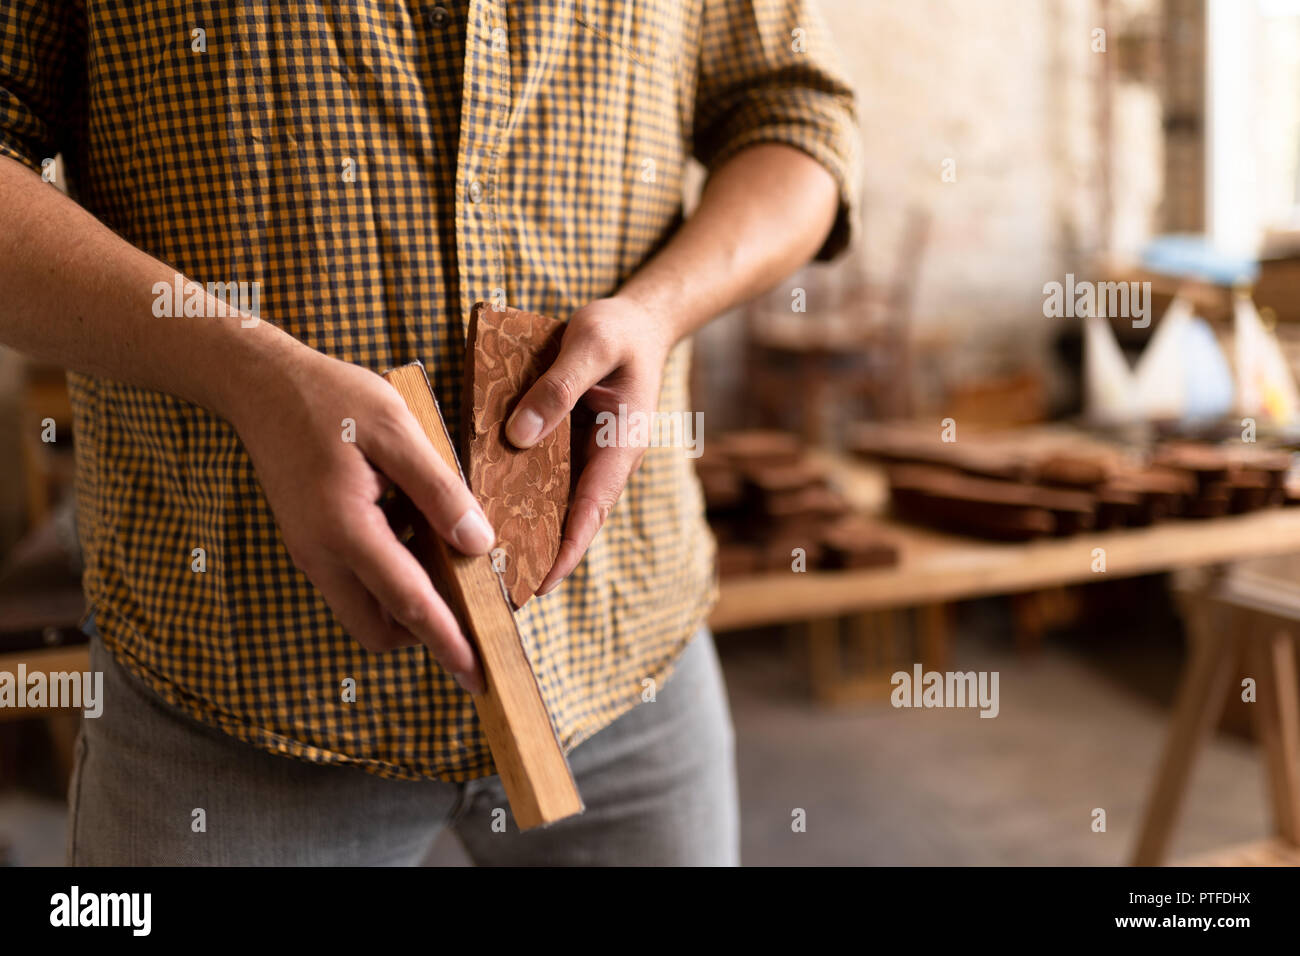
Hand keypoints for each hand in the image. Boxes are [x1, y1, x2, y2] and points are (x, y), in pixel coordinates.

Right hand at [226, 340, 493, 691]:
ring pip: (366, 609)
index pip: (408, 604)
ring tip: (451, 562)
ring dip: (408, 603)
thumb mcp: (398, 431)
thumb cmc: (331, 399)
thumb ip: (440, 490)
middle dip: (426, 634)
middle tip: (475, 614)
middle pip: (380, 629)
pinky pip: (355, 582)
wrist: (260, 385)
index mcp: (346, 530)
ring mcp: (311, 554)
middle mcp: (321, 556)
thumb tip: (479, 543)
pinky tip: (418, 533)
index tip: (478, 675)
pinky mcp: (311, 545)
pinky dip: (391, 577)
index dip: (447, 643)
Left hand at [506, 297, 673, 594]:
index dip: (567, 551)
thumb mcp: (591, 344)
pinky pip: (538, 473)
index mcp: (619, 447)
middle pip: (569, 518)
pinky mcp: (564, 441)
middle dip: (538, 553)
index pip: (592, 512)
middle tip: (498, 589)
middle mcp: (601, 460)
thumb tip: (518, 436)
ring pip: (551, 500)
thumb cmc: (619, 330)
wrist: (637, 319)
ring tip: (481, 561)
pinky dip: (513, 491)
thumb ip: (557, 387)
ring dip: (522, 528)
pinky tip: (478, 503)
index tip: (541, 584)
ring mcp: (583, 454)